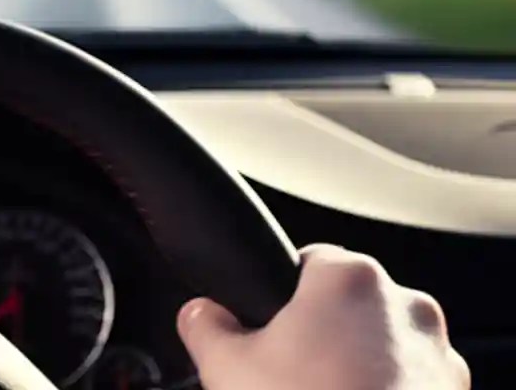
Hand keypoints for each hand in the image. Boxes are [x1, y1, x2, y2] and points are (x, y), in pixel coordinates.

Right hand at [177, 244, 468, 389]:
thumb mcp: (225, 366)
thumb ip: (204, 324)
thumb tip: (200, 313)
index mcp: (349, 278)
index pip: (306, 259)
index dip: (279, 296)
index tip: (267, 328)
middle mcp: (404, 305)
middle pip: (346, 305)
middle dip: (319, 333)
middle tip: (288, 373)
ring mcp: (438, 354)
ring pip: (382, 345)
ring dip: (356, 365)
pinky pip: (410, 382)